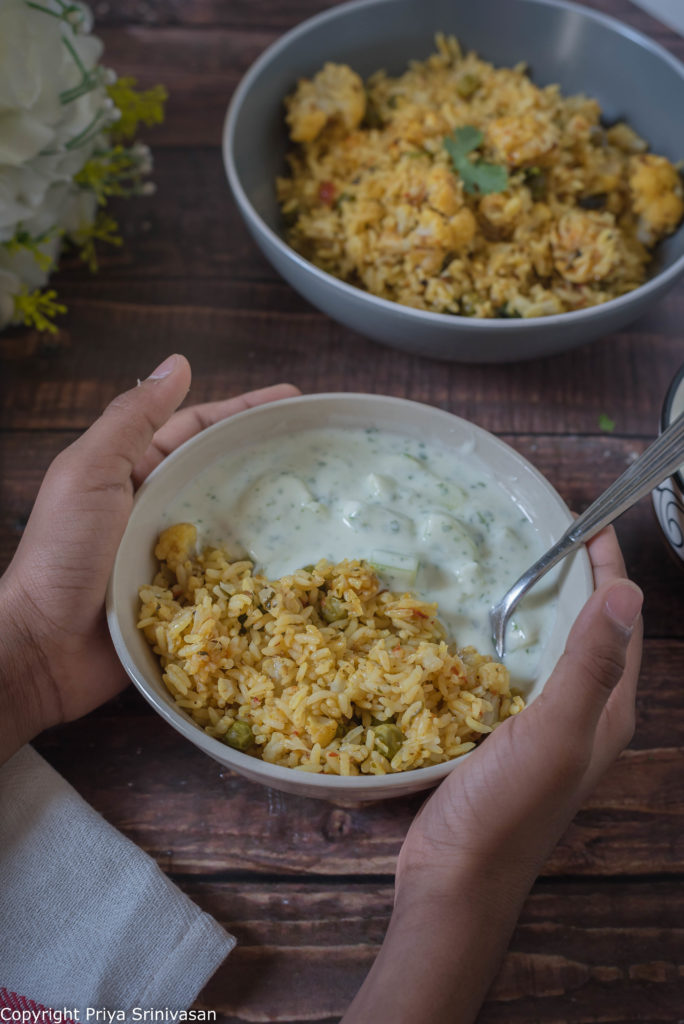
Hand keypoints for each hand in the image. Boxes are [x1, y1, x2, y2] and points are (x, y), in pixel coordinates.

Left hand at [0, 354, 298, 761]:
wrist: (46, 646)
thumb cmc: (61, 554)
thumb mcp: (90, 472)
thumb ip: (132, 419)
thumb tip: (176, 364)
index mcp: (135, 470)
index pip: (198, 427)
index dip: (243, 409)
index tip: (292, 398)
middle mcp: (160, 507)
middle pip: (222, 470)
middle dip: (268, 454)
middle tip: (320, 444)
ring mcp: (177, 554)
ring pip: (235, 522)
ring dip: (274, 511)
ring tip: (323, 499)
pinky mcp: (189, 598)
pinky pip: (233, 575)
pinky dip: (263, 566)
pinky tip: (299, 561)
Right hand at [344, 526, 642, 1023]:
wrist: (458, 878)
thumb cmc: (509, 810)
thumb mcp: (554, 732)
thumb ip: (590, 666)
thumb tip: (628, 593)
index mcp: (607, 711)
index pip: (621, 624)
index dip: (610, 571)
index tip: (589, 524)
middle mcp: (583, 717)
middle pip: (590, 634)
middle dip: (576, 583)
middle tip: (544, 537)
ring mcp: (544, 730)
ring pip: (550, 653)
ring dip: (540, 610)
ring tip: (511, 569)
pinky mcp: (506, 739)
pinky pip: (514, 674)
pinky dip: (503, 641)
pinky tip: (474, 630)